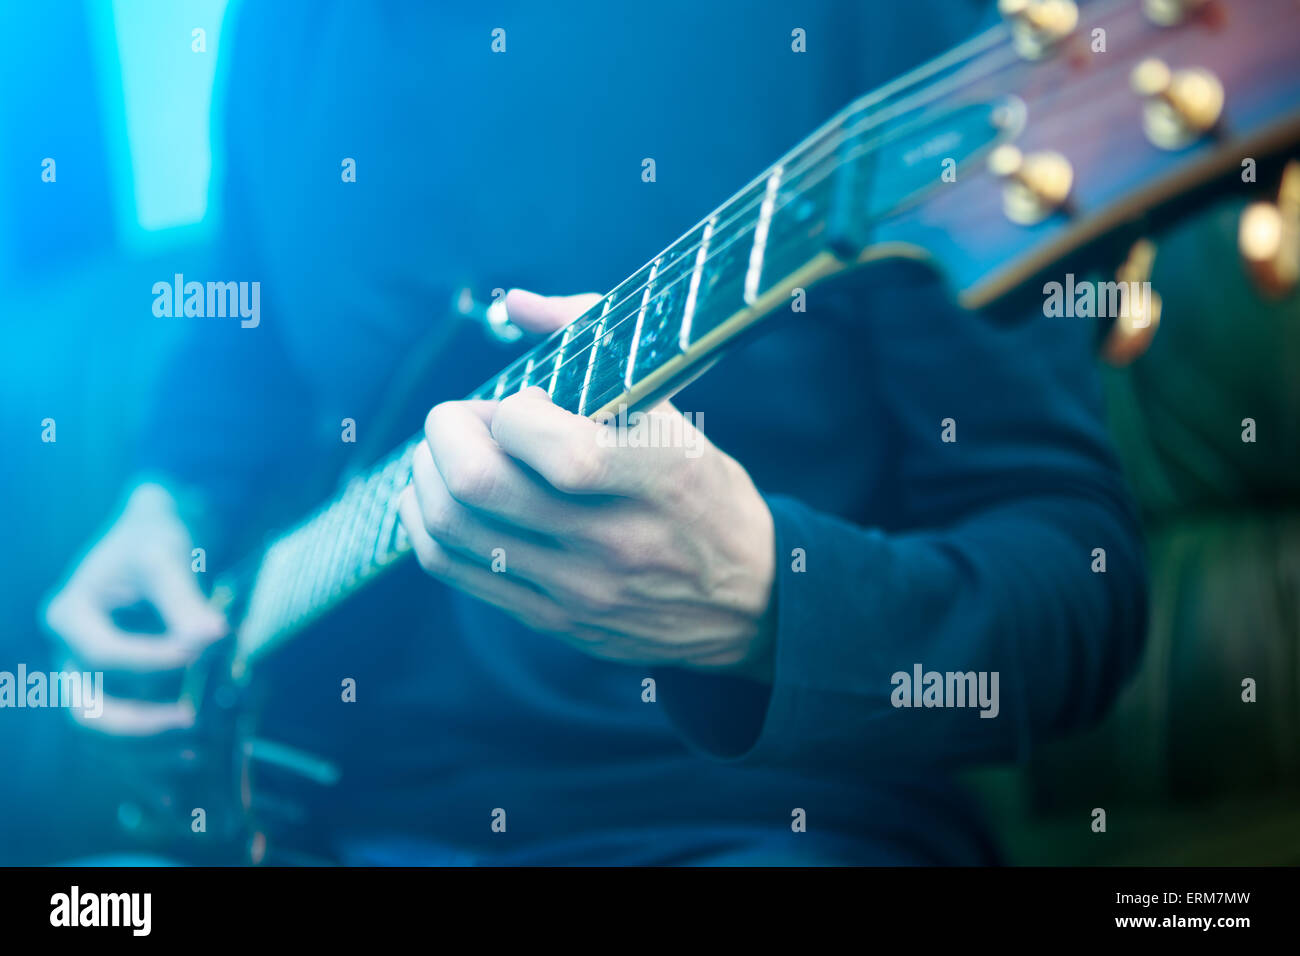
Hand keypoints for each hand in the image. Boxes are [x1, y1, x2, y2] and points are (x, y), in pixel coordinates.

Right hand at [43, 482, 227, 733]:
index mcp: (69, 616)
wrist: (151, 535)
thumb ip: (184, 599)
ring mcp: (89, 677)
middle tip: (191, 719)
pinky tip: (194, 761)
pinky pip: (129, 730)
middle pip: (86, 708)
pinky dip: (153, 752)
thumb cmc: (152, 538)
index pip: (104, 654)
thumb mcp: (164, 557)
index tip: (201, 652)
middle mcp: (68, 654)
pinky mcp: (114, 689)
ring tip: (198, 752)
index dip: (151, 660)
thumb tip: (214, 636)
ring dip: (147, 749)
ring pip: (108, 731)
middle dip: (138, 723)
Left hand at [399, 289, 776, 678]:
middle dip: (446, 431)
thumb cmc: (705, 493)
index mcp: (660, 477)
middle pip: (477, 484)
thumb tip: (516, 303)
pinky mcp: (551, 618)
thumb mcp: (678, 417)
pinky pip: (451, 567)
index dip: (514, 408)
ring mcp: (578, 589)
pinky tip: (440, 496)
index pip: (550, 443)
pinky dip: (424, 520)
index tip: (528, 399)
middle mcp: (615, 540)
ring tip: (447, 453)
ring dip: (427, 473)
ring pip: (449, 527)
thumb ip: (600, 348)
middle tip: (462, 418)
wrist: (747, 604)